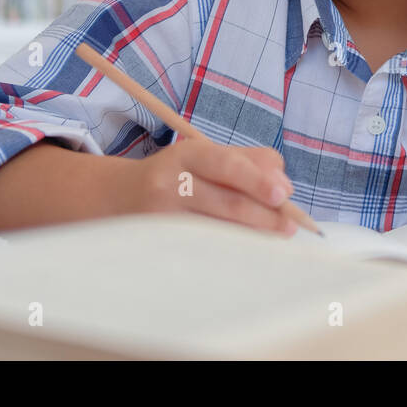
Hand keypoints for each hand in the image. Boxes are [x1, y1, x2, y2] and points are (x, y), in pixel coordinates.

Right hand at [124, 134, 299, 235]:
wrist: (117, 197)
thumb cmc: (177, 175)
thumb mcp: (206, 157)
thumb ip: (249, 161)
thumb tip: (284, 183)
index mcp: (189, 154)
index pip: (227, 164)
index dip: (258, 180)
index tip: (284, 194)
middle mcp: (171, 183)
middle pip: (226, 201)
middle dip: (264, 215)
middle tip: (290, 226)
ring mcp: (163, 217)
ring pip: (217, 230)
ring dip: (251, 235)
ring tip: (275, 239)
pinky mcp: (159, 244)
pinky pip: (202, 249)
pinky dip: (228, 249)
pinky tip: (245, 251)